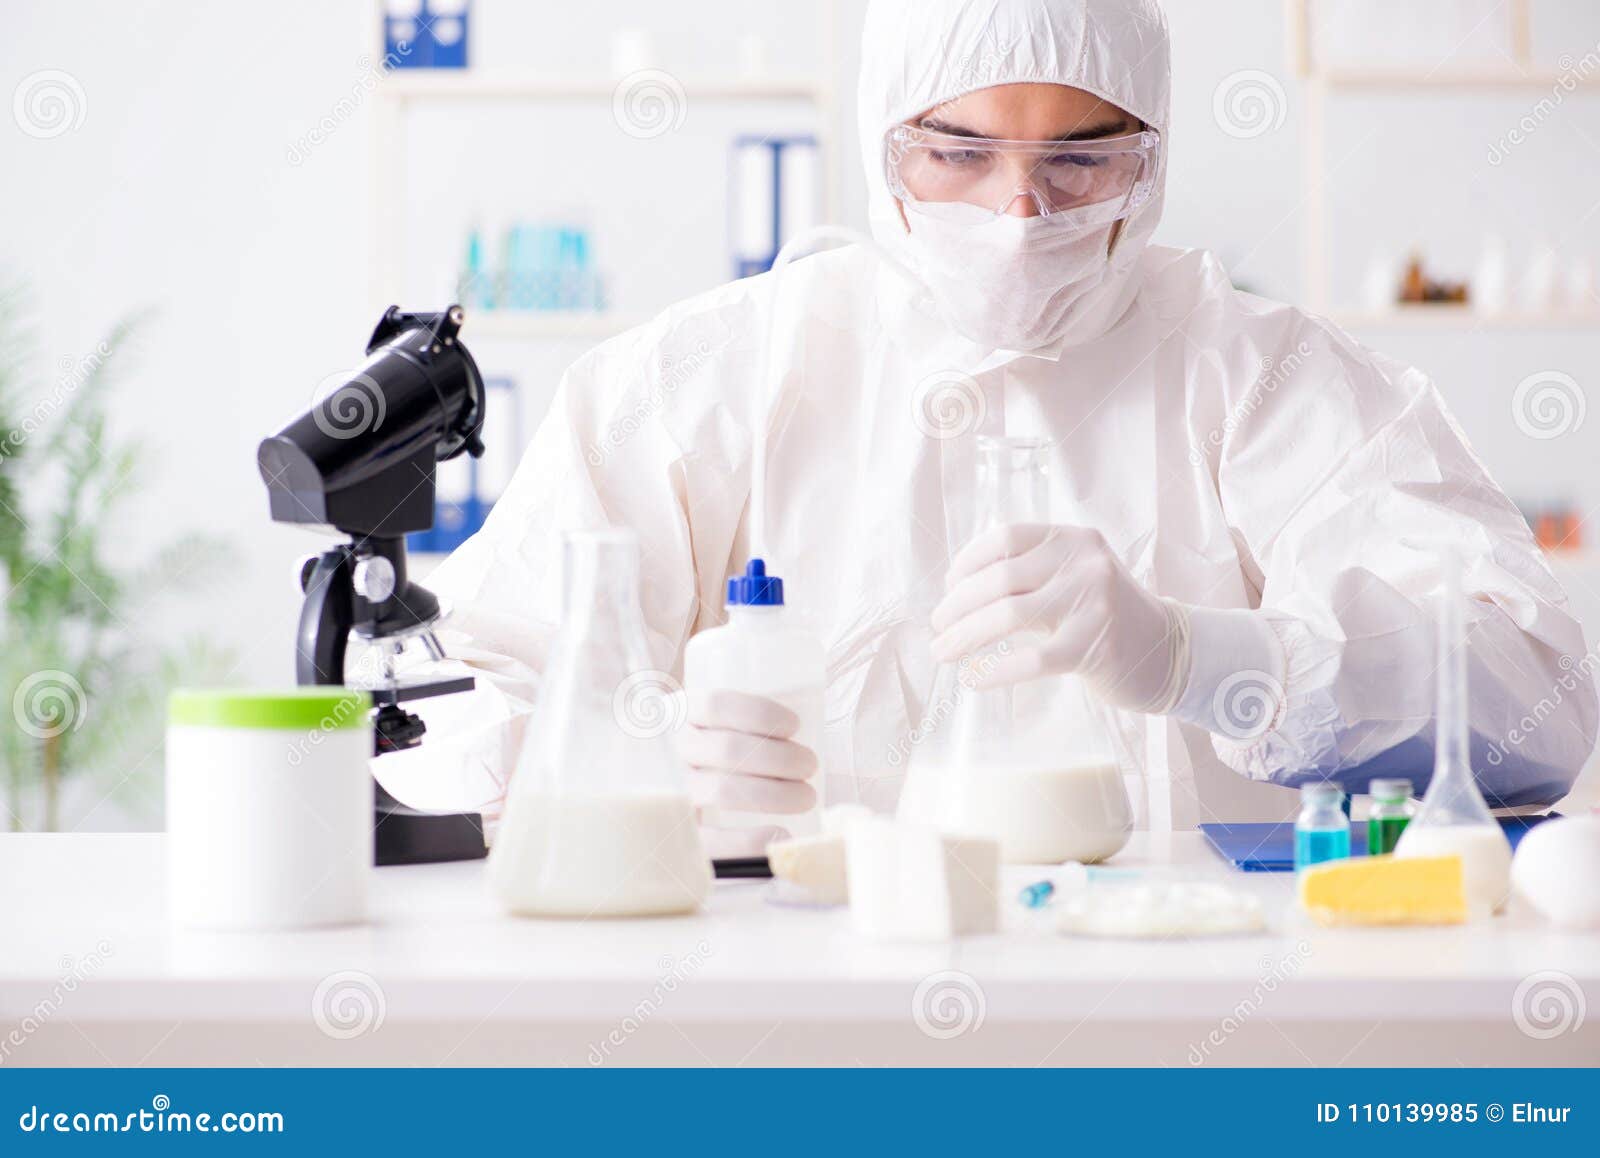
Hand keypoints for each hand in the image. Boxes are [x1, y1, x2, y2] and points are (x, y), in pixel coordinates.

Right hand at [677, 688, 818, 857]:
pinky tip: (778, 834)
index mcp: (679, 715)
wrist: (656, 797)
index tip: (794, 725)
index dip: (759, 713)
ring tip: (806, 796)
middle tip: (809, 764)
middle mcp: (667, 752)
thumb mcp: (709, 724)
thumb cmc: (705, 752)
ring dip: (775, 794)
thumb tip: (799, 729)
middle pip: (729, 749)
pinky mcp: (677, 833)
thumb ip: (737, 720)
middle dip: (781, 758)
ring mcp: (669, 792)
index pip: (715, 705)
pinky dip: (747, 840)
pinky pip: (709, 841)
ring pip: (723, 790)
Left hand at [929, 523, 1187, 711]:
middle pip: (999, 579)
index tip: (948, 586)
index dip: (967, 562)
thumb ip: (1030, 571)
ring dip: (964, 635)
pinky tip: (973, 679)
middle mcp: (1084, 563)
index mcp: (1072, 539)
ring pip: (1008, 616)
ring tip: (943, 652)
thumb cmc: (1105, 614)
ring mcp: (1093, 603)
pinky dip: (994, 670)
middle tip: (937, 628)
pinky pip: (1031, 659)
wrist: (1168, 650)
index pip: (1004, 538)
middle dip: (957, 606)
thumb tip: (958, 587)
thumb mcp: (1074, 575)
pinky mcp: (1095, 647)